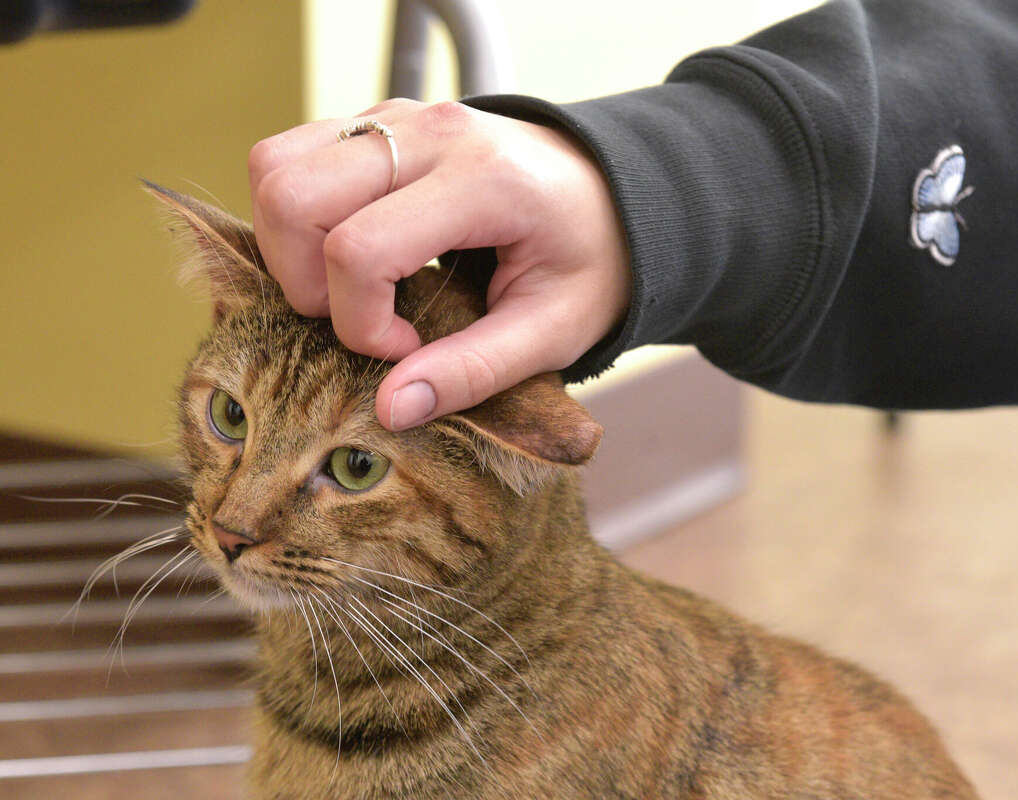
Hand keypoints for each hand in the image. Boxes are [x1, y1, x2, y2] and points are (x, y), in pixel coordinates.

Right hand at [248, 98, 630, 429]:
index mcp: (483, 181)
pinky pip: (291, 156)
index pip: (359, 249)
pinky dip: (297, 214)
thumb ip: (474, 371)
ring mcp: (397, 118)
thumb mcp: (554, 332)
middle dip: (303, 282)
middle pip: (293, 197)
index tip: (406, 349)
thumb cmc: (591, 262)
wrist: (615, 196)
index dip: (361, 321)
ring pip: (275, 167)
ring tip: (352, 287)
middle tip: (363, 319)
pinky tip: (352, 252)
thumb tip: (390, 408)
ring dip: (290, 245)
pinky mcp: (378, 122)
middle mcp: (430, 133)